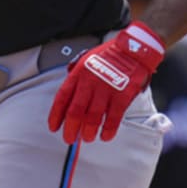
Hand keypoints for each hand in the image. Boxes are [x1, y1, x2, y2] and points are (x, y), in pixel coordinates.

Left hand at [47, 23, 164, 143]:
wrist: (133, 49)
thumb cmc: (109, 55)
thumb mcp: (87, 59)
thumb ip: (76, 76)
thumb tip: (68, 95)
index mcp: (79, 73)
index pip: (62, 97)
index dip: (56, 115)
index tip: (54, 127)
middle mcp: (90, 82)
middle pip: (75, 111)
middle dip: (70, 129)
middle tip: (69, 139)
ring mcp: (106, 89)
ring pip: (92, 118)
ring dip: (88, 132)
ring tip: (87, 137)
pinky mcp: (122, 95)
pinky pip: (113, 118)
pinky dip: (108, 130)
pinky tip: (105, 136)